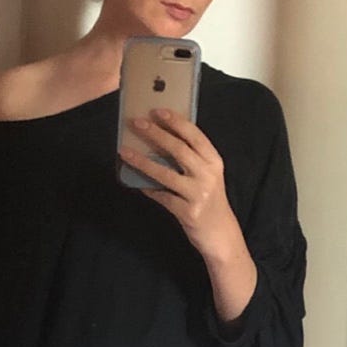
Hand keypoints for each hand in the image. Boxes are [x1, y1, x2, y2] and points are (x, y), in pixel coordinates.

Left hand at [119, 109, 256, 322]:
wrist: (222, 236)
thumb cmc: (210, 201)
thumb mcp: (208, 176)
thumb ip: (192, 159)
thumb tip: (160, 139)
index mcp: (214, 162)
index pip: (195, 135)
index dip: (176, 121)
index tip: (157, 110)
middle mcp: (208, 175)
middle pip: (179, 149)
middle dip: (155, 134)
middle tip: (136, 123)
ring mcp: (198, 194)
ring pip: (165, 173)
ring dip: (142, 161)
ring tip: (125, 151)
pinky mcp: (188, 212)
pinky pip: (161, 197)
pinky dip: (147, 188)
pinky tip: (135, 182)